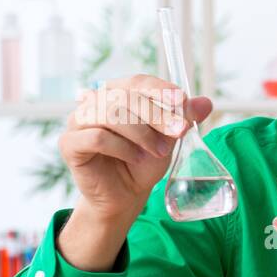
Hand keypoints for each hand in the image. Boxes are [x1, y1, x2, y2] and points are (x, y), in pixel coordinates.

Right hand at [60, 75, 212, 222]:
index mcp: (117, 95)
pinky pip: (96, 137)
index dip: (160, 89)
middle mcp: (94, 103)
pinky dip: (121, 147)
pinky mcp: (69, 143)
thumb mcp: (168, 139)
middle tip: (178, 132)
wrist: (125, 195)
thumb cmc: (143, 162)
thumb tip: (206, 102)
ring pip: (110, 113)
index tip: (182, 100)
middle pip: (125, 96)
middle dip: (157, 114)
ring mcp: (78, 121)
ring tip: (158, 151)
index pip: (137, 82)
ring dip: (141, 132)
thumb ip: (182, 119)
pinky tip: (134, 158)